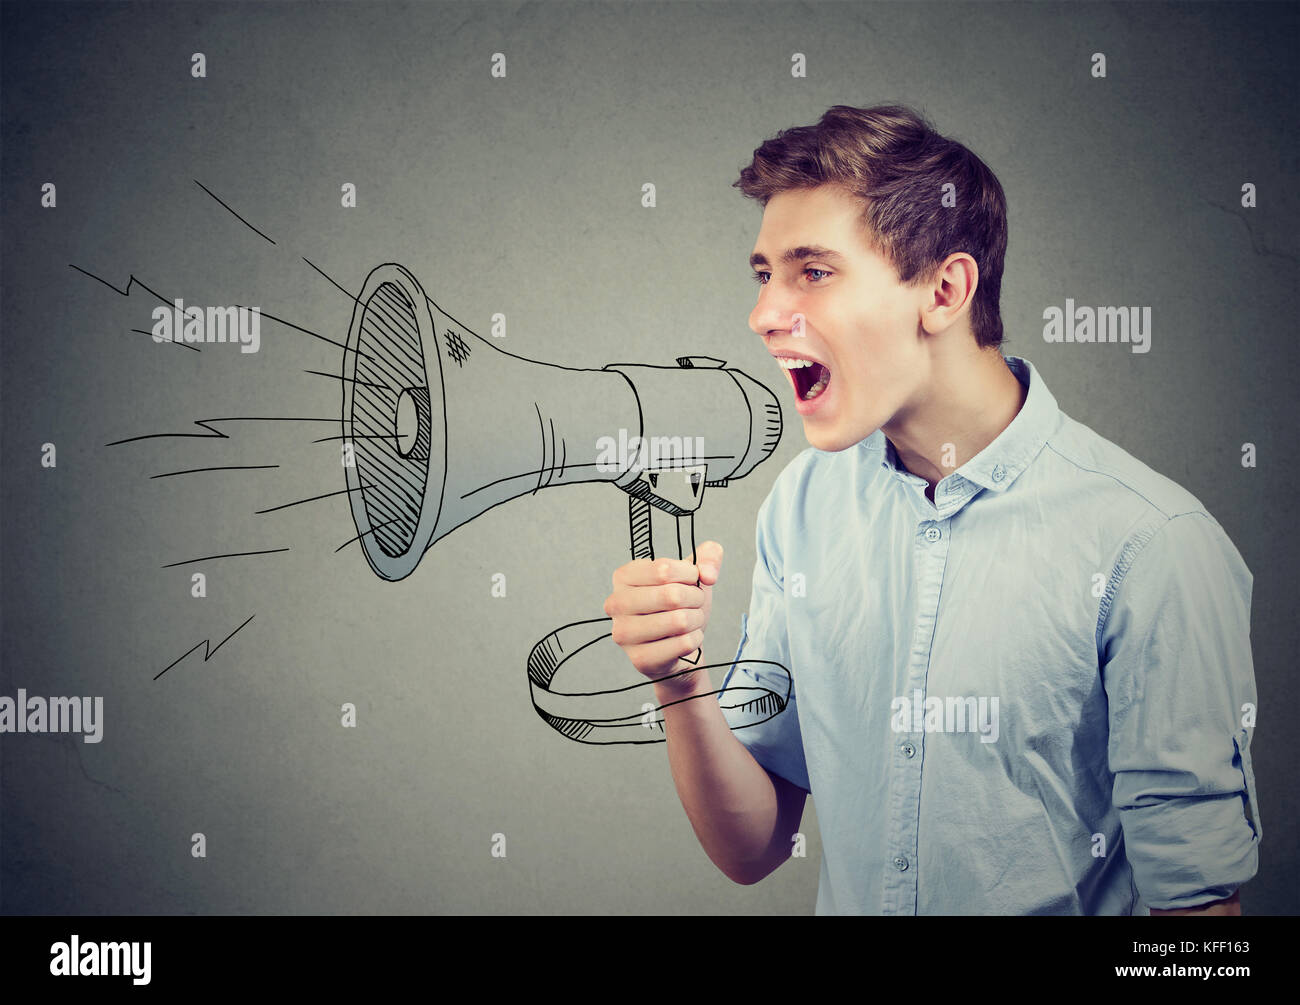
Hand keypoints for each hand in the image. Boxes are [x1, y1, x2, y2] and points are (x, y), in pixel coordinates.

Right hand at [603, 541, 723, 687]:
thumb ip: (709, 556)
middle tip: (695, 603)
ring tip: (691, 620)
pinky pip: (683, 644)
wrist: (679, 647)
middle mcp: (616, 604)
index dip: (690, 574)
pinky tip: (687, 639)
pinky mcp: (640, 658)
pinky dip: (695, 639)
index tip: (692, 580)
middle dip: (696, 599)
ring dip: (696, 620)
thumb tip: (708, 574)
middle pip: (673, 595)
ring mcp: (625, 633)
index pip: (664, 569)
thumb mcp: (694, 575)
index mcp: (623, 576)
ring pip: (679, 621)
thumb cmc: (681, 606)